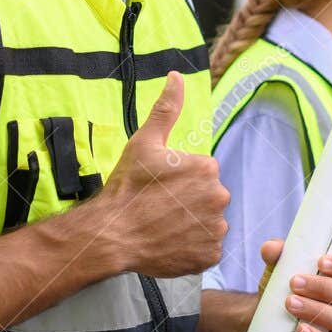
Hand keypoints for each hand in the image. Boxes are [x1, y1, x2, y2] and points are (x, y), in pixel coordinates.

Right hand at [92, 72, 228, 278]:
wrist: (112, 234)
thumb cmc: (127, 187)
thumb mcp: (145, 142)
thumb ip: (166, 109)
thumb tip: (176, 76)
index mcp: (207, 168)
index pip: (202, 172)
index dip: (179, 179)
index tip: (160, 186)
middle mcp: (219, 197)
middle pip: (208, 196)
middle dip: (189, 201)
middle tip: (160, 207)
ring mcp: (216, 229)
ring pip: (208, 222)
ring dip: (192, 224)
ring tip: (164, 225)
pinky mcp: (210, 255)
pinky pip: (206, 247)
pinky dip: (192, 246)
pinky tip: (171, 241)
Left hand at [260, 239, 331, 331]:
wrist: (268, 322)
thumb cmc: (284, 290)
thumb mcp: (278, 269)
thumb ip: (275, 254)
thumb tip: (272, 248)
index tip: (321, 261)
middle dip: (324, 287)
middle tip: (295, 282)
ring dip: (318, 311)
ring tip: (290, 303)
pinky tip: (300, 329)